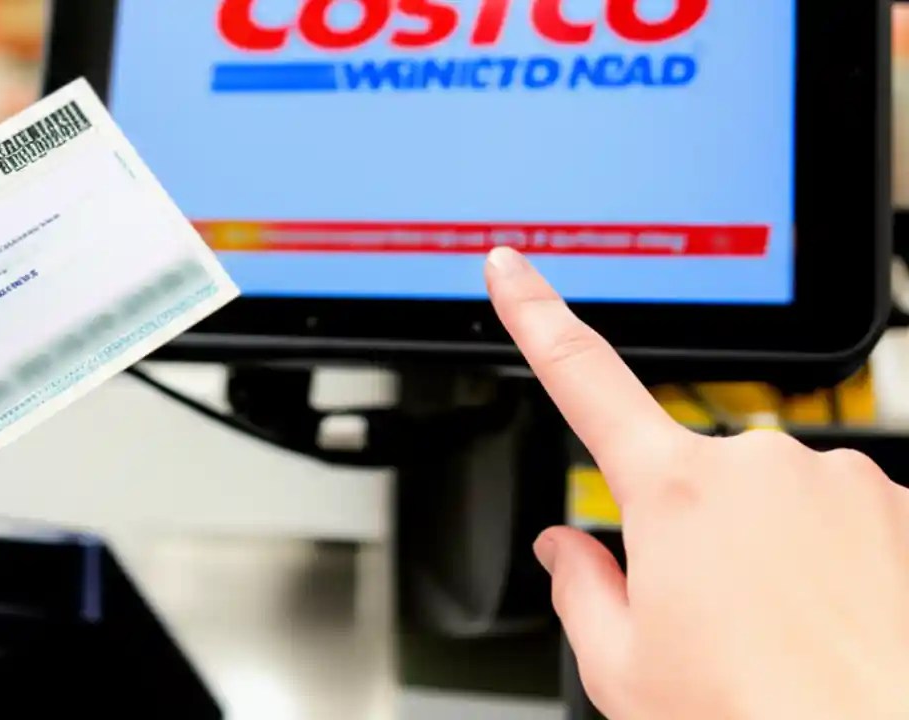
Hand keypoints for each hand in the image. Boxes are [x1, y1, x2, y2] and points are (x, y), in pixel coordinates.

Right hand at [485, 248, 908, 718]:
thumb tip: (564, 550)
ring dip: (770, 554)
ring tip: (788, 640)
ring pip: (774, 503)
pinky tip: (843, 632)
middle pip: (691, 480)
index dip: (535, 316)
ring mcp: (842, 481)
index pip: (582, 379)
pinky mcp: (906, 506)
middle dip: (690, 536)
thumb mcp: (624, 670)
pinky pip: (846, 521)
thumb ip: (580, 590)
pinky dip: (838, 568)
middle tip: (710, 624)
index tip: (510, 267)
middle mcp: (761, 465)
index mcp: (675, 493)